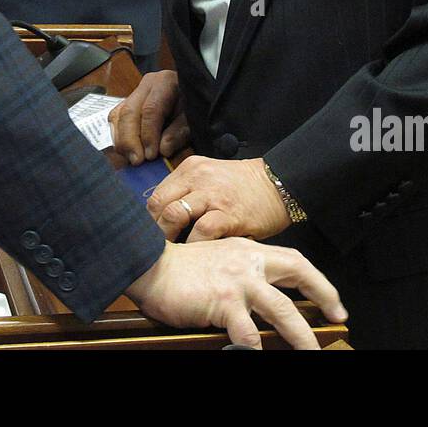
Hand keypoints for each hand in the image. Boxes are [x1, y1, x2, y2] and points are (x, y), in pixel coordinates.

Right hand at [109, 69, 188, 164]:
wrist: (191, 99)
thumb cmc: (193, 109)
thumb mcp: (192, 120)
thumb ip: (179, 133)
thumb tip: (162, 149)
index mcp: (164, 82)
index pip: (150, 109)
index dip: (148, 134)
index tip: (150, 156)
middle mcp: (146, 84)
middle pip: (129, 112)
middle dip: (129, 140)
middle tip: (136, 161)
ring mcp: (135, 92)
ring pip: (118, 116)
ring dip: (121, 141)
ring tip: (129, 159)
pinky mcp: (127, 103)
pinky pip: (116, 120)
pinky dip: (118, 137)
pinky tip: (124, 151)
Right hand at [125, 239, 345, 348]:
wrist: (148, 265)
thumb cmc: (177, 267)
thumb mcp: (216, 259)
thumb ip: (239, 271)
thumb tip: (260, 295)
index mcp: (248, 250)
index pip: (294, 260)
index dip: (318, 280)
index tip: (333, 300)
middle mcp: (248, 261)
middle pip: (299, 273)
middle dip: (324, 295)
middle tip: (338, 315)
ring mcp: (237, 281)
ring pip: (283, 309)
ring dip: (301, 335)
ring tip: (312, 352)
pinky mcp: (223, 302)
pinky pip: (248, 333)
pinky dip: (256, 349)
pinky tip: (258, 356)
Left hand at [146, 156, 290, 241]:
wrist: (279, 184)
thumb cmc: (243, 188)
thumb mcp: (211, 178)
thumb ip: (188, 192)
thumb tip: (163, 220)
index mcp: (189, 169)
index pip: (156, 195)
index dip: (149, 220)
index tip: (150, 239)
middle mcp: (197, 178)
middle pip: (158, 205)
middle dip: (153, 231)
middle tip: (156, 250)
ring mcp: (212, 195)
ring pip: (174, 215)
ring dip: (168, 239)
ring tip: (171, 255)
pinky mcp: (229, 213)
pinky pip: (201, 232)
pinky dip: (194, 246)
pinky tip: (195, 257)